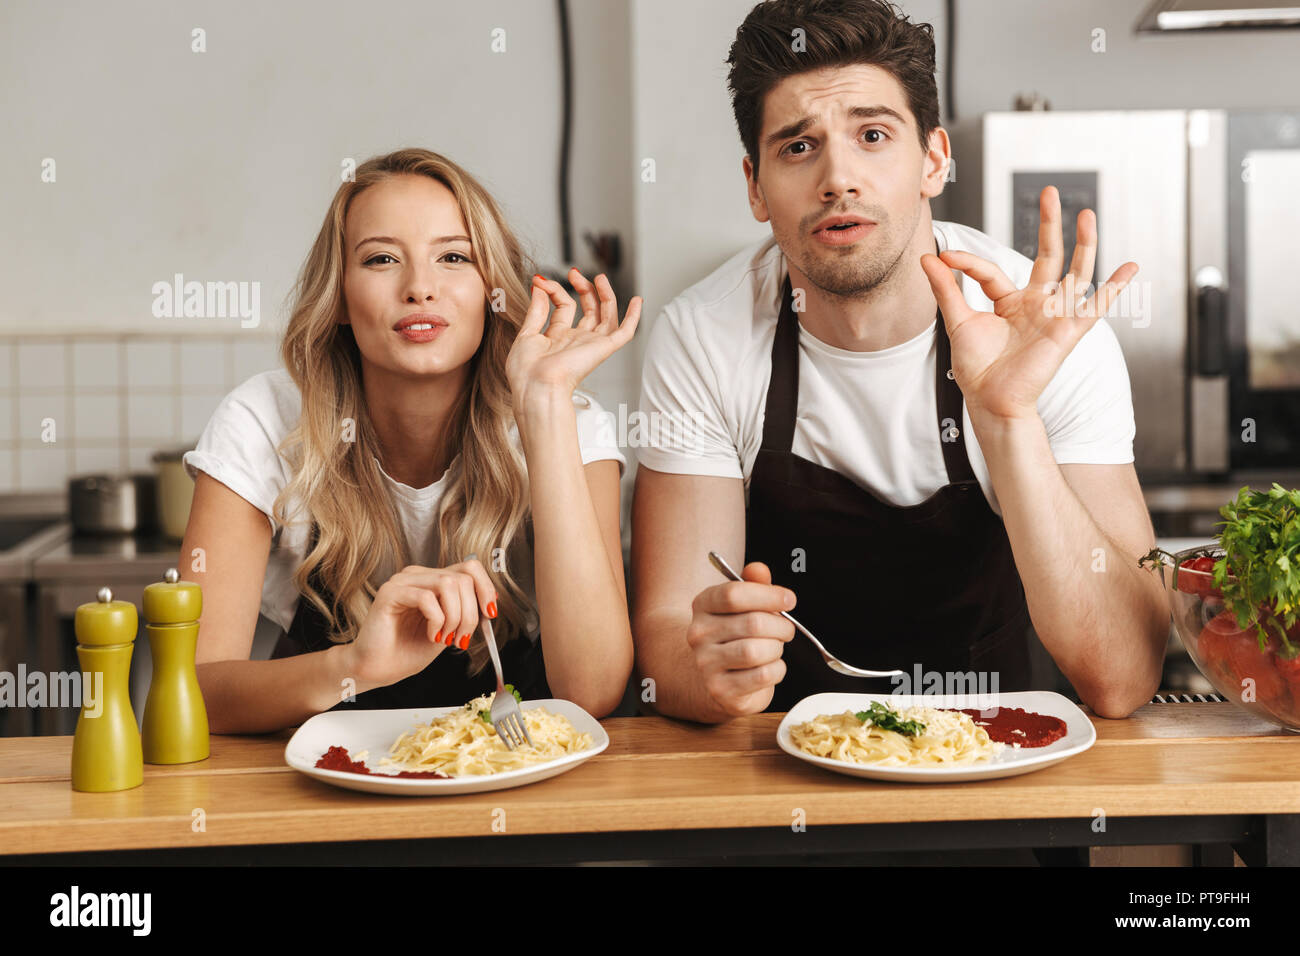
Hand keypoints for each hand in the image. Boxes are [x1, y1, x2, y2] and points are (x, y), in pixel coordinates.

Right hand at [341, 559, 497, 690]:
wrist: (379, 669)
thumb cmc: (409, 650)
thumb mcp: (449, 629)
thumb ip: (466, 612)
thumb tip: (491, 604)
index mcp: (433, 580)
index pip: (470, 567)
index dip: (486, 589)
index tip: (489, 614)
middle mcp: (418, 575)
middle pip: (462, 578)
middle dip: (470, 614)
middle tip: (460, 638)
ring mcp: (402, 581)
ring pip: (447, 584)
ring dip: (455, 617)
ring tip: (445, 638)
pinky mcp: (389, 593)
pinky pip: (426, 598)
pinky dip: (436, 620)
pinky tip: (430, 635)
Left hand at [505, 268, 641, 406]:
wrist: (537, 387)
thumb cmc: (526, 372)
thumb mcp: (527, 333)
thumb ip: (536, 310)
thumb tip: (540, 287)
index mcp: (557, 339)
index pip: (564, 306)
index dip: (554, 290)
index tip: (540, 281)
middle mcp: (576, 341)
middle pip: (588, 309)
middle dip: (583, 288)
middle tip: (573, 273)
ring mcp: (590, 345)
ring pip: (607, 316)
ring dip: (605, 295)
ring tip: (599, 277)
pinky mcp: (603, 349)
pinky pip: (625, 333)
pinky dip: (633, 317)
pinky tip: (637, 300)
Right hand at [686, 561, 796, 716]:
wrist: (717, 679)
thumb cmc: (737, 635)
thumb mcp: (743, 606)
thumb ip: (753, 585)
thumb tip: (759, 569)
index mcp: (702, 605)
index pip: (734, 593)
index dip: (768, 595)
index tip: (789, 600)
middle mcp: (698, 634)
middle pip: (753, 623)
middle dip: (781, 626)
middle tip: (786, 629)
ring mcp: (706, 664)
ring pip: (757, 651)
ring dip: (777, 649)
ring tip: (774, 648)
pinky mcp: (721, 690)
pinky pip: (762, 676)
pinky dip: (776, 670)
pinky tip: (770, 666)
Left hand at [919, 185, 1138, 422]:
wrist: (991, 400)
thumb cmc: (978, 368)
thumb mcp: (958, 321)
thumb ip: (946, 288)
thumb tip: (929, 257)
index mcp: (1009, 303)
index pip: (992, 271)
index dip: (968, 262)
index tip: (945, 256)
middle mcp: (1036, 305)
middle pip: (1047, 256)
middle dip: (1048, 225)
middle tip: (1050, 192)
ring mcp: (1054, 316)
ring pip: (1075, 272)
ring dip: (1083, 243)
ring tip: (1086, 214)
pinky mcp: (1068, 332)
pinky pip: (1095, 307)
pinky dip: (1113, 287)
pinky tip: (1130, 267)